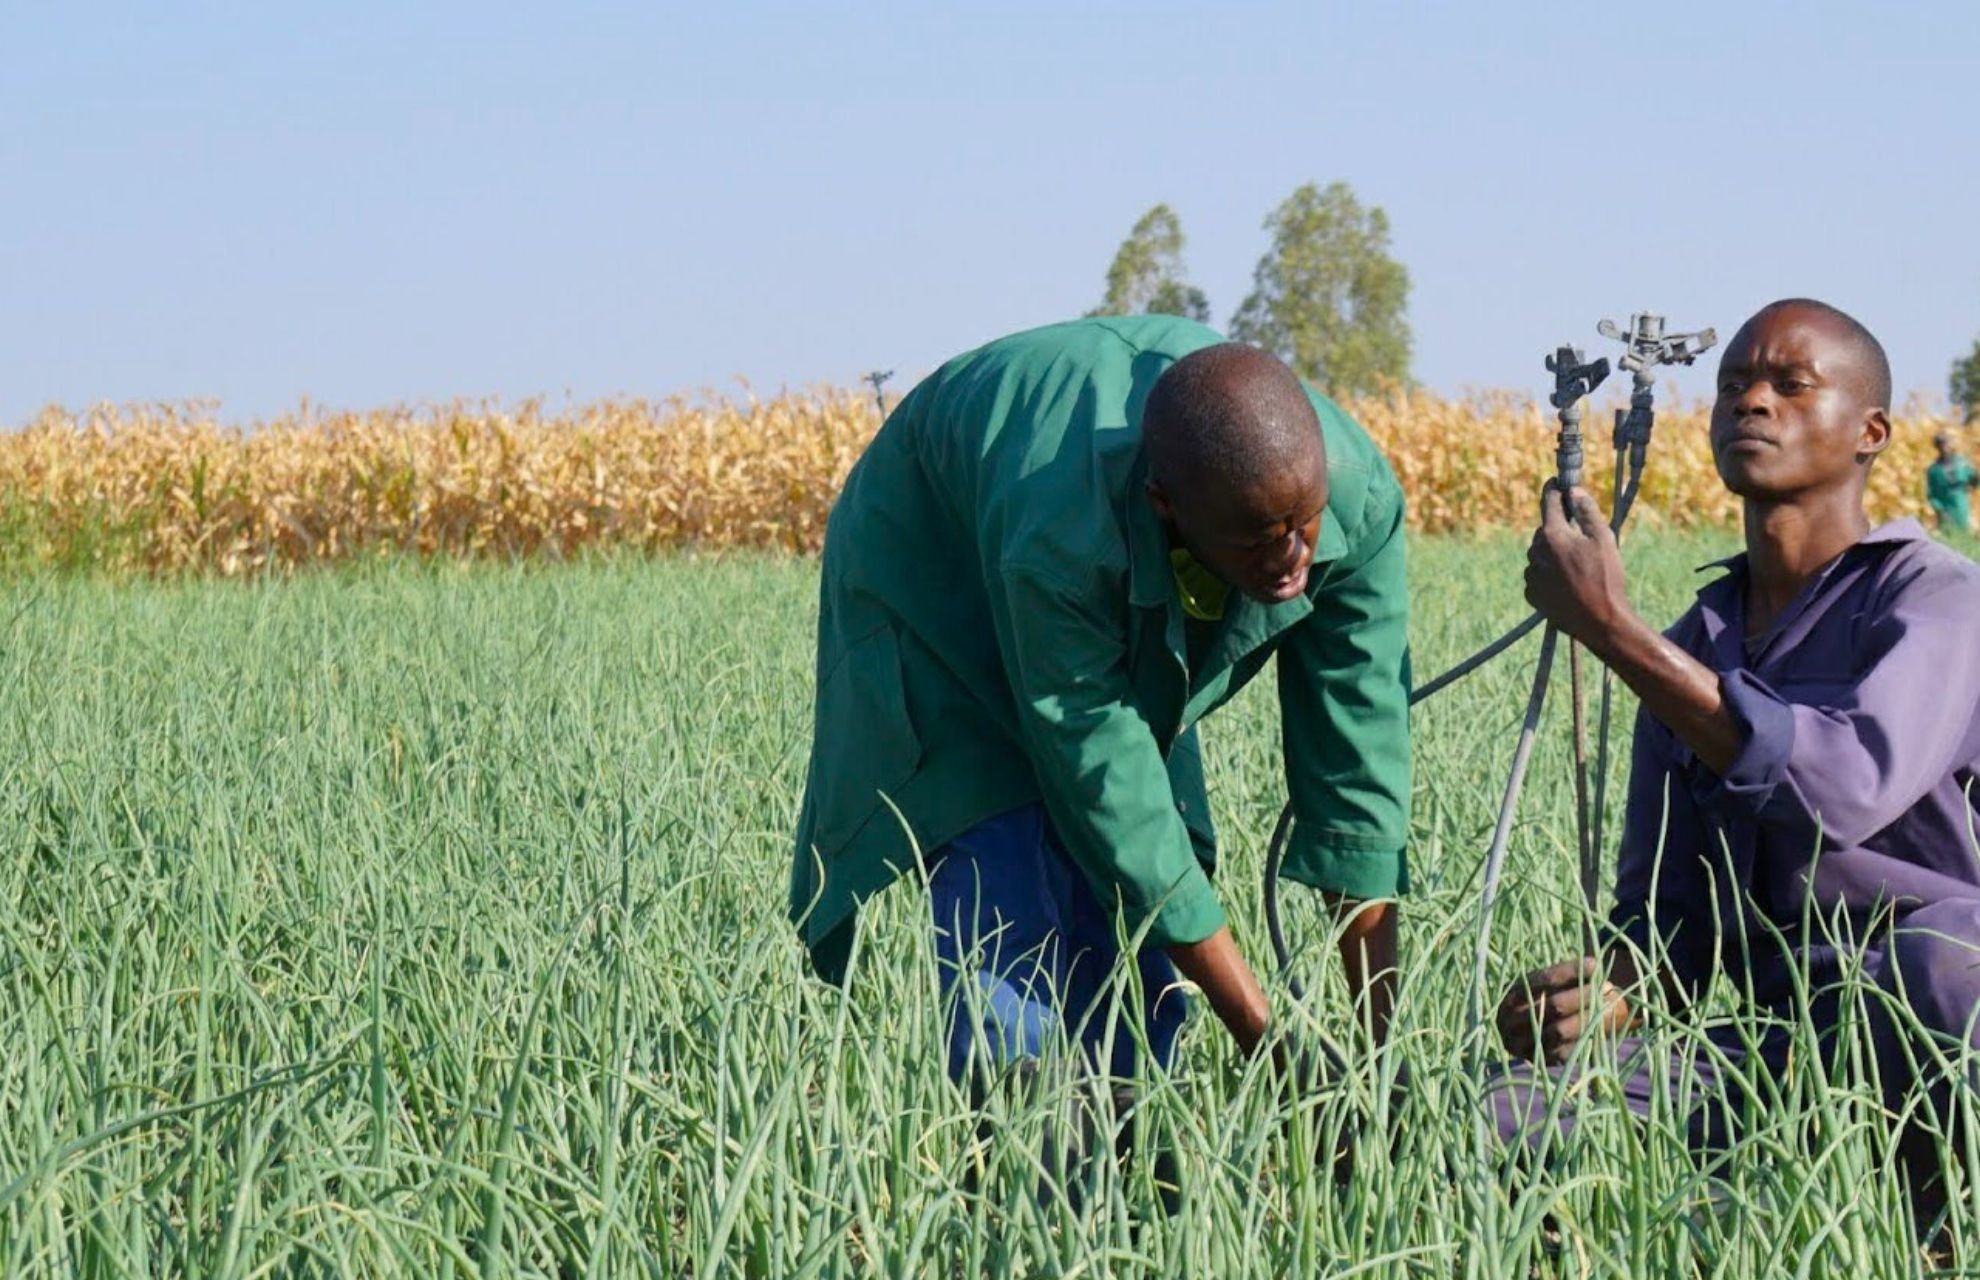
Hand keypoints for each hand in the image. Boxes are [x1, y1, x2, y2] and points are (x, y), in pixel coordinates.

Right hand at [1496, 956, 1632, 1065]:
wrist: (1536, 1031)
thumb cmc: (1551, 999)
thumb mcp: (1554, 984)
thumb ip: (1570, 973)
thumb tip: (1592, 966)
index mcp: (1512, 994)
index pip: (1544, 980)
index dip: (1570, 972)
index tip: (1595, 966)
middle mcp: (1509, 1019)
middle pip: (1554, 1005)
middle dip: (1582, 996)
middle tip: (1605, 988)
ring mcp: (1521, 1042)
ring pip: (1560, 1030)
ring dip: (1586, 1018)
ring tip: (1604, 1007)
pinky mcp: (1538, 1061)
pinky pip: (1564, 1050)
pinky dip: (1581, 1039)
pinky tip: (1595, 1028)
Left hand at [1524, 482, 1630, 651]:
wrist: (1599, 622)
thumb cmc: (1605, 578)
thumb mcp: (1603, 539)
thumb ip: (1587, 512)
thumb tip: (1574, 491)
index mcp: (1553, 535)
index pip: (1548, 502)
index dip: (1554, 489)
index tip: (1556, 482)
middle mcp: (1535, 552)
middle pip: (1545, 530)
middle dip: (1559, 530)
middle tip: (1581, 540)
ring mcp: (1531, 574)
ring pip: (1540, 554)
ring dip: (1554, 554)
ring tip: (1578, 569)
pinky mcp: (1531, 593)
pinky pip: (1538, 575)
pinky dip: (1549, 574)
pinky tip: (1568, 584)